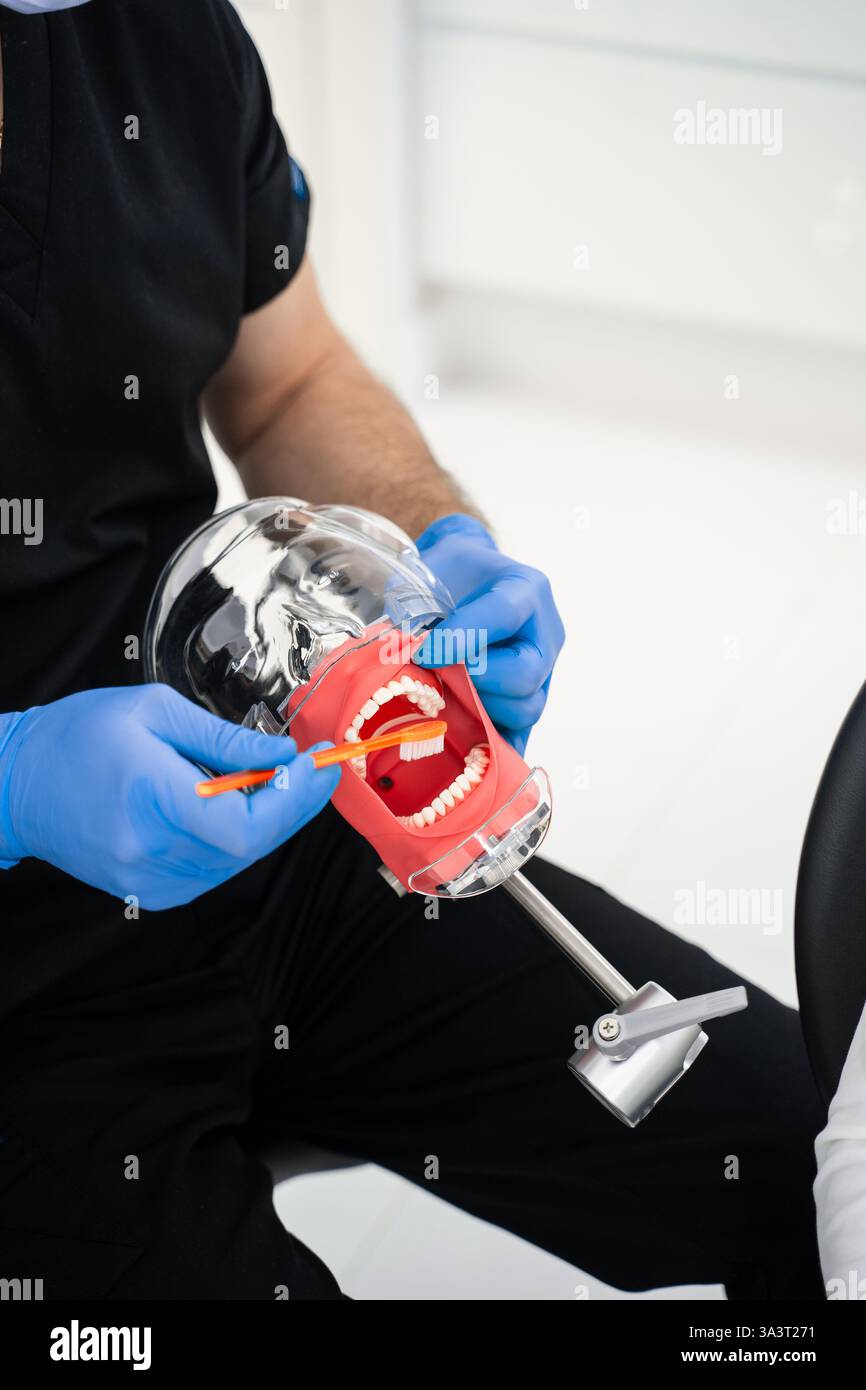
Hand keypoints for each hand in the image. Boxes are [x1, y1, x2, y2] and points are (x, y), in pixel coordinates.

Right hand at [0, 684, 339, 909]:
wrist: (14, 784)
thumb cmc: (77, 737)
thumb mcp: (154, 712)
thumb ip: (225, 740)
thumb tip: (281, 758)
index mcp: (153, 799)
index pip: (247, 827)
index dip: (295, 802)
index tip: (318, 767)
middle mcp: (152, 849)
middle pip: (252, 846)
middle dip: (292, 806)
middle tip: (311, 770)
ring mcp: (148, 879)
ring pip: (237, 861)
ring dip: (265, 823)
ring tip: (269, 782)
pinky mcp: (147, 892)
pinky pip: (212, 871)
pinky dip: (233, 842)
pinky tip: (230, 809)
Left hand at [414, 514, 564, 755]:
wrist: (467, 581)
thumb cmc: (452, 574)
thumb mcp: (431, 572)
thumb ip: (417, 606)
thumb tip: (395, 652)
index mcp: (525, 588)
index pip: (503, 614)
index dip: (461, 638)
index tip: (422, 652)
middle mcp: (544, 633)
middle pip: (524, 673)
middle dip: (473, 680)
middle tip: (436, 674)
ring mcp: (543, 671)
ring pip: (525, 708)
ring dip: (478, 709)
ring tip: (445, 695)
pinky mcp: (530, 700)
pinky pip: (521, 731)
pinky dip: (494, 742)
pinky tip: (469, 750)